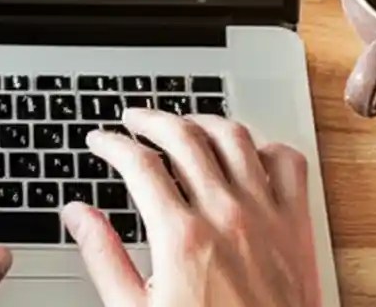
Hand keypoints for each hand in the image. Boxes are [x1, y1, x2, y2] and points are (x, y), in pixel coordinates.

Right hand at [61, 109, 321, 306]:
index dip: (112, 143)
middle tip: (133, 120)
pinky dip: (265, 146)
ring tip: (183, 124)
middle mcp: (226, 216)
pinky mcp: (298, 227)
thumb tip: (77, 215)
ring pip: (235, 137)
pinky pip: (288, 164)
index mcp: (182, 237)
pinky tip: (246, 151)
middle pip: (184, 136)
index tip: (101, 140)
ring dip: (203, 121)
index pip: (139, 163)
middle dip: (151, 119)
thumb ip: (103, 256)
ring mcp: (267, 217)